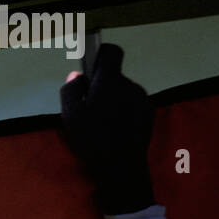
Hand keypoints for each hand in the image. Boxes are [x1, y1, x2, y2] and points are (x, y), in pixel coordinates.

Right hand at [59, 43, 154, 214]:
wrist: (121, 167)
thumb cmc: (92, 139)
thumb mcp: (70, 115)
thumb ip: (70, 90)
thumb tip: (77, 76)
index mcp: (111, 82)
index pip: (111, 52)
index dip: (100, 54)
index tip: (90, 67)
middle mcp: (130, 85)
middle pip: (115, 75)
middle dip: (101, 84)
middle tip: (87, 105)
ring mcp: (142, 99)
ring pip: (123, 90)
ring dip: (112, 98)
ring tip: (100, 120)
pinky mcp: (148, 113)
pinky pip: (132, 102)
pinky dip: (122, 108)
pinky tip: (113, 128)